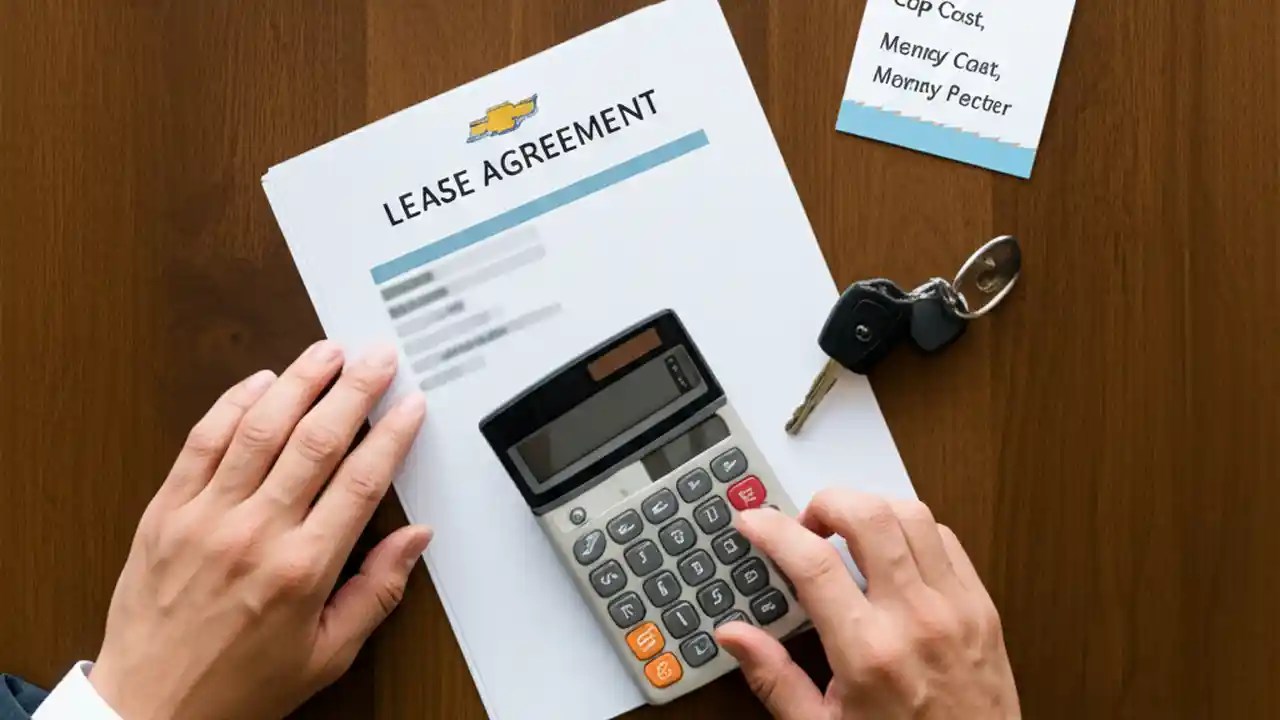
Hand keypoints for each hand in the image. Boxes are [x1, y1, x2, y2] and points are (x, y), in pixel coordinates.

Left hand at [90, 341, 429, 719]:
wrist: (150, 710)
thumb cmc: (239, 687)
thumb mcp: (328, 654)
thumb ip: (378, 591)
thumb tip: (415, 539)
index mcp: (302, 570)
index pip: (362, 480)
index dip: (392, 434)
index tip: (410, 406)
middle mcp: (255, 534)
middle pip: (316, 440)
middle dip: (354, 390)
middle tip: (377, 358)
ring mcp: (205, 517)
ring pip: (260, 429)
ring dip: (298, 382)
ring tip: (326, 353)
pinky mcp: (166, 512)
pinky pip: (202, 443)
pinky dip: (232, 406)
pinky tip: (259, 384)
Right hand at [715, 491, 1018, 718]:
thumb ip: (774, 677)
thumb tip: (732, 635)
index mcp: (868, 653)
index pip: (814, 563)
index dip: (775, 529)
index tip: (753, 522)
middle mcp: (915, 619)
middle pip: (869, 516)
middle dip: (826, 503)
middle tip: (806, 526)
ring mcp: (956, 607)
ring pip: (912, 514)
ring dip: (870, 509)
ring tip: (846, 533)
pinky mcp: (982, 607)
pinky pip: (946, 538)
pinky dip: (911, 530)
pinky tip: (891, 553)